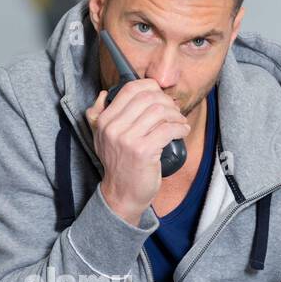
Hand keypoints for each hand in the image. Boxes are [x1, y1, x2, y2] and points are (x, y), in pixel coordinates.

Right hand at [85, 67, 189, 225]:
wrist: (122, 194)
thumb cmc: (119, 165)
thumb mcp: (101, 139)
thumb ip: (98, 116)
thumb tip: (104, 94)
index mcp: (104, 121)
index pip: (130, 89)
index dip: (151, 87)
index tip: (161, 96)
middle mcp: (113, 128)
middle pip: (148, 98)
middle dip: (167, 101)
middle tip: (174, 111)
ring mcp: (127, 140)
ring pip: (159, 111)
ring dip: (176, 114)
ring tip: (179, 121)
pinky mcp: (143, 151)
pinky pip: (167, 129)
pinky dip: (180, 127)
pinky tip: (182, 131)